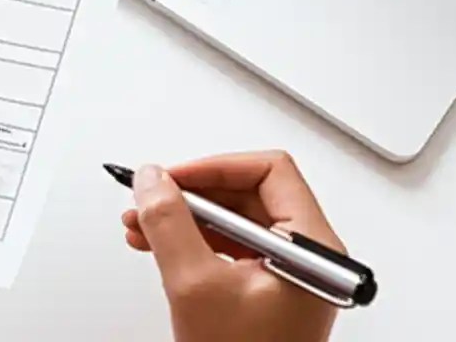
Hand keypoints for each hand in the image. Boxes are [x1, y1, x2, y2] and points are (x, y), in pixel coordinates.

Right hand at [121, 152, 342, 341]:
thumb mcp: (195, 287)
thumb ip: (169, 224)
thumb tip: (153, 179)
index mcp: (312, 248)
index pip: (268, 171)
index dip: (214, 167)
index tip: (172, 178)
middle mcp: (307, 256)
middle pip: (248, 192)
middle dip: (191, 193)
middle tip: (151, 196)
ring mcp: (287, 273)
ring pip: (233, 219)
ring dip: (184, 216)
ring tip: (142, 222)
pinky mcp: (267, 289)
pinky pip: (227, 245)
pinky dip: (190, 240)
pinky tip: (157, 243)